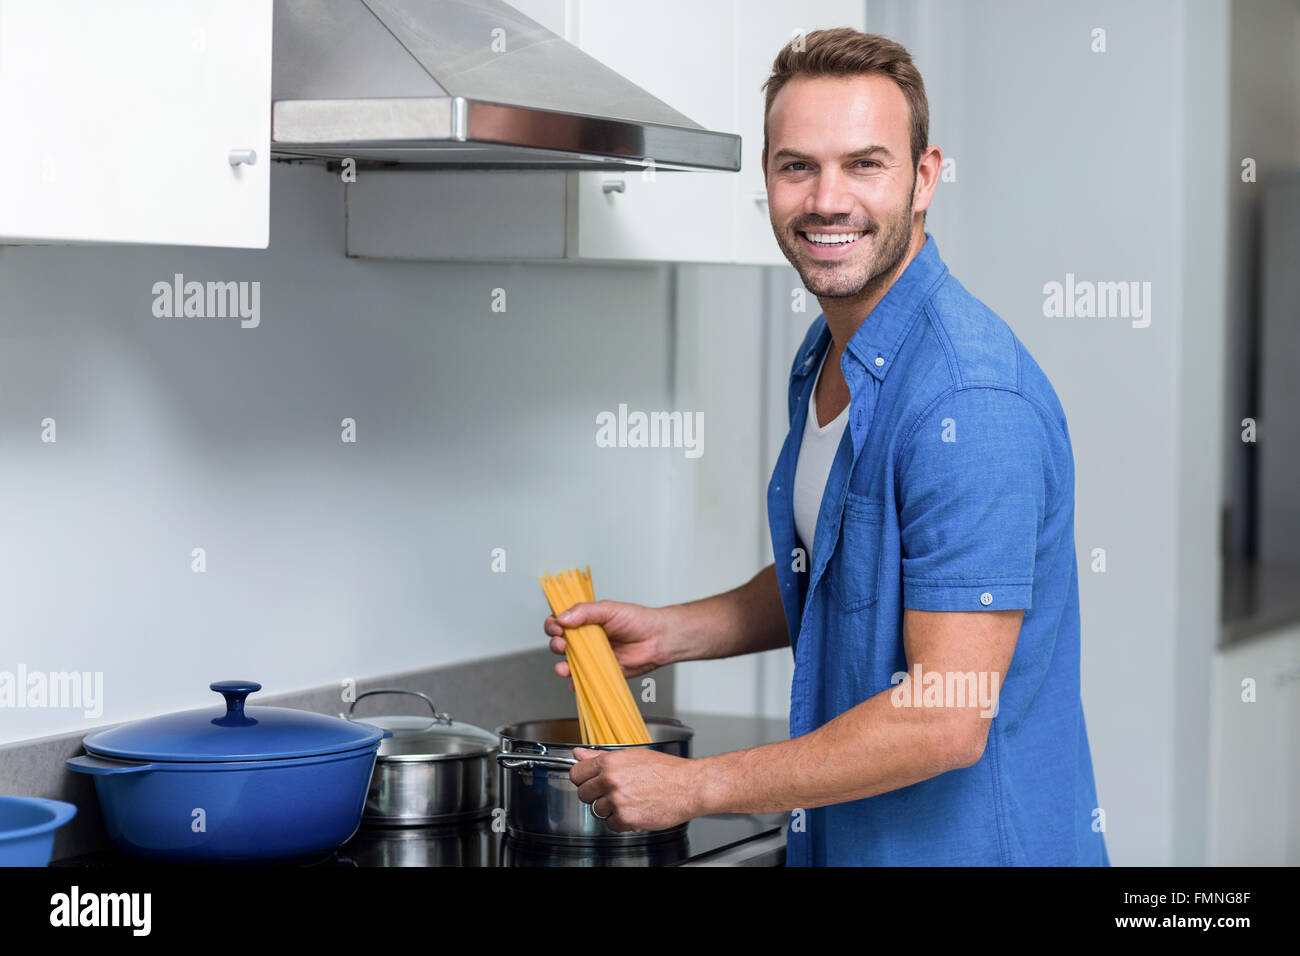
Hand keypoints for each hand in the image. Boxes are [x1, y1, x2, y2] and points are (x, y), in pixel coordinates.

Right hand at [543, 600, 673, 679]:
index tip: (556, 627)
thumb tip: (562, 618)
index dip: (553, 625)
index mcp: (585, 621)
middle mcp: (586, 639)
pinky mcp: (601, 672)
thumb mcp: (609, 609)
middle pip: (559, 644)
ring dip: (561, 667)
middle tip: (562, 644)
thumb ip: (585, 612)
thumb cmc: (637, 620)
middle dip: (555, 645)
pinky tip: (575, 682)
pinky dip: (576, 684)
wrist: (658, 639)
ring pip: (568, 664)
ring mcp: (592, 657)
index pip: (559, 623)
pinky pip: (584, 680)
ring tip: (564, 667)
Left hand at [569, 747, 702, 832]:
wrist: (689, 786)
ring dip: (610, 809)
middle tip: (613, 792)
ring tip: (629, 800)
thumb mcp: (632, 755)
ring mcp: (617, 800)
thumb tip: (579, 753)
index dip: (583, 778)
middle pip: (583, 794)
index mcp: (610, 762)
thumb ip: (601, 757)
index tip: (590, 781)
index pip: (576, 773)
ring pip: (597, 811)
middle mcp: (611, 780)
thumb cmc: (666, 770)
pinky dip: (621, 822)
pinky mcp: (626, 818)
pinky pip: (611, 825)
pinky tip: (634, 810)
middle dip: (595, 795)